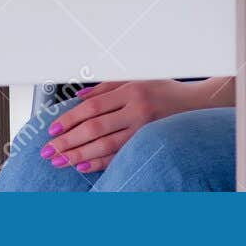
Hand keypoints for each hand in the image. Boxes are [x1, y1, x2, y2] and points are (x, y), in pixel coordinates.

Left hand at [39, 79, 220, 173]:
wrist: (197, 104)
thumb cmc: (164, 90)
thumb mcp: (136, 79)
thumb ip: (106, 87)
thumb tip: (79, 97)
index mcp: (131, 90)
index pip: (93, 107)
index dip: (71, 119)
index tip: (53, 129)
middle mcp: (137, 110)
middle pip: (95, 128)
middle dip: (68, 141)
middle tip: (49, 150)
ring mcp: (144, 130)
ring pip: (105, 145)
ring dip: (79, 154)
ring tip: (60, 161)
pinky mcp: (148, 143)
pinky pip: (119, 156)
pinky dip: (99, 162)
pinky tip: (82, 166)